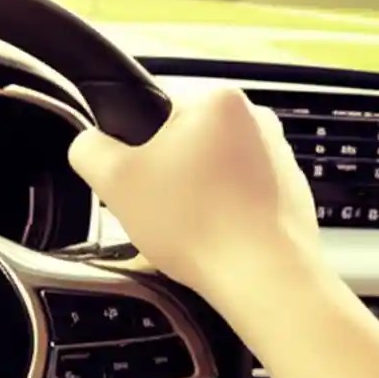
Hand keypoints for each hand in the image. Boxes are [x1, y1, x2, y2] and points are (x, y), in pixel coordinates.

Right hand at [68, 87, 324, 303]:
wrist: (265, 279)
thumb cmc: (195, 224)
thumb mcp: (114, 180)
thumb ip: (87, 148)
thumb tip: (89, 143)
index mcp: (216, 98)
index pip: (152, 105)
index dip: (132, 145)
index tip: (136, 180)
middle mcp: (256, 117)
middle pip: (182, 138)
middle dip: (164, 172)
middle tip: (156, 207)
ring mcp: (279, 154)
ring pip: (210, 168)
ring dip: (193, 193)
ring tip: (188, 227)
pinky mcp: (291, 190)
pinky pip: (239, 194)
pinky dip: (223, 213)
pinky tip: (215, 237)